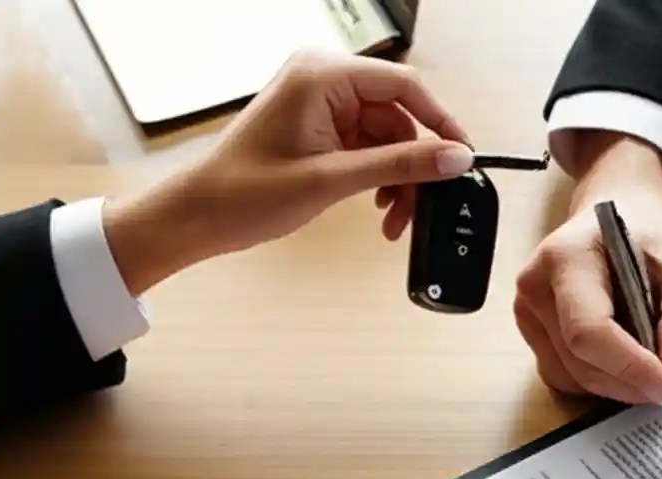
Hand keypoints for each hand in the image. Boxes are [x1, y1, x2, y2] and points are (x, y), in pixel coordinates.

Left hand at [103, 50, 474, 294]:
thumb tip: (455, 158)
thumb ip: (401, 165)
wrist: (199, 216)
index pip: (404, 85)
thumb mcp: (334, 179)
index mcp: (322, 75)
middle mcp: (323, 80)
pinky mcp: (319, 127)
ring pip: (387, 137)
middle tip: (424, 204)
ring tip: (395, 219)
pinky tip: (380, 208)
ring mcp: (321, 103)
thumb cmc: (245, 192)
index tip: (462, 155)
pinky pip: (368, 148)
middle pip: (398, 116)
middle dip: (414, 164)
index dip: (439, 122)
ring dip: (397, 178)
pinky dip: (379, 178)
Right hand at [514, 132, 661, 403]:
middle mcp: (535, 285)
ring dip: (615, 384)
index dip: (627, 366)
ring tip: (648, 361)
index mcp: (567, 257)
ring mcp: (527, 311)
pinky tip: (622, 360)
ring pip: (569, 376)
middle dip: (628, 380)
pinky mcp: (532, 332)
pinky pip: (562, 376)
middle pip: (578, 360)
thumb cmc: (647, 237)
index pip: (587, 329)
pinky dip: (598, 380)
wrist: (616, 217)